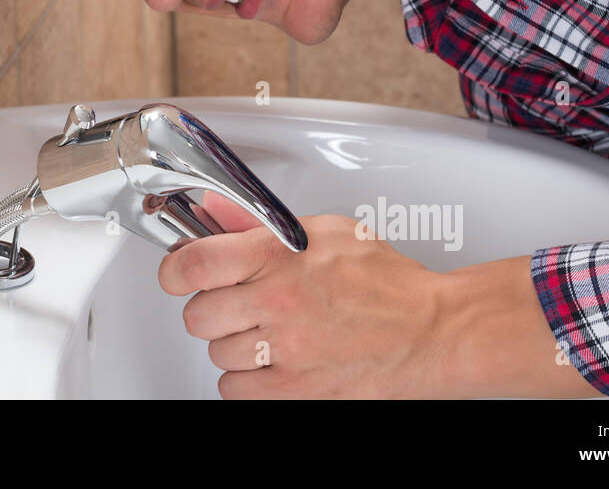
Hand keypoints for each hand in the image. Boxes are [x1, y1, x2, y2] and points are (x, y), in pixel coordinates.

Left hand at [158, 192, 448, 397]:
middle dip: (213, 308)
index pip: (194, 262)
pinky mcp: (296, 391)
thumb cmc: (387, 282)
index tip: (178, 274)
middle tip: (238, 304)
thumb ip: (258, 225)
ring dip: (234, 343)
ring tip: (268, 332)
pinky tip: (271, 362)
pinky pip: (235, 391)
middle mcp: (278, 301)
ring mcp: (285, 349)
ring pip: (216, 353)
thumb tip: (213, 215)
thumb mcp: (323, 232)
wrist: (433, 331)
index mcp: (280, 255)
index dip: (174, 269)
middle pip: (197, 314)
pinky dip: (247, 380)